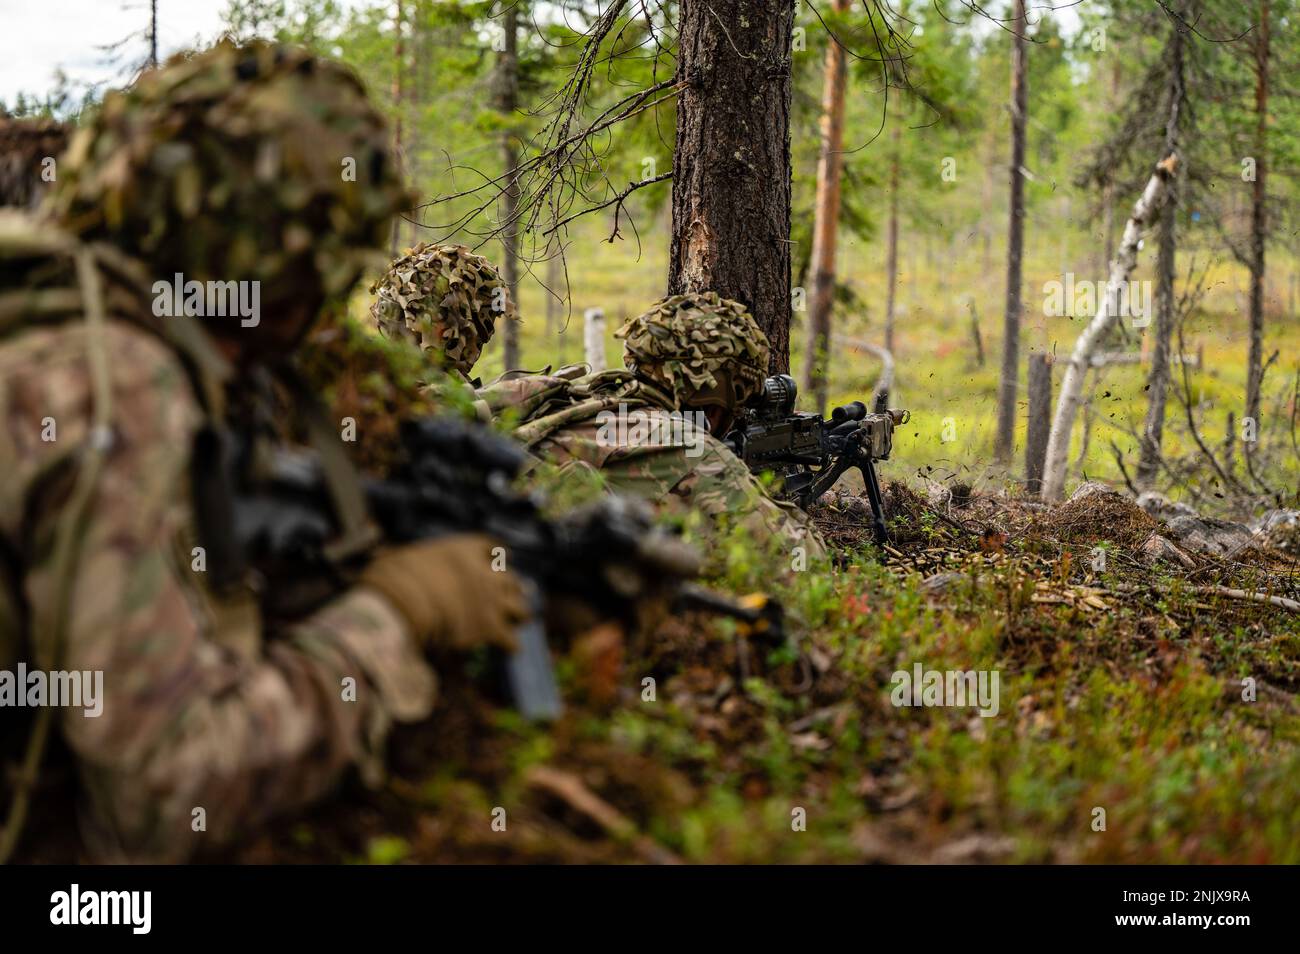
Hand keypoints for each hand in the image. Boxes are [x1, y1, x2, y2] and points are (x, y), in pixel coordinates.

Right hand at [358, 535, 528, 651]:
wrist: (403, 605)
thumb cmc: (394, 578)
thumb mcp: (401, 558)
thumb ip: (408, 560)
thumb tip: (385, 556)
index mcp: (464, 550)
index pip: (491, 546)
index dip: (497, 553)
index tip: (503, 556)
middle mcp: (485, 573)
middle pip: (511, 579)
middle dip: (510, 587)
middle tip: (510, 594)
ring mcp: (492, 601)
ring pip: (520, 609)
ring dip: (518, 614)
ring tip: (518, 620)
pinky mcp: (491, 628)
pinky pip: (511, 640)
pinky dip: (511, 645)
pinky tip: (510, 649)